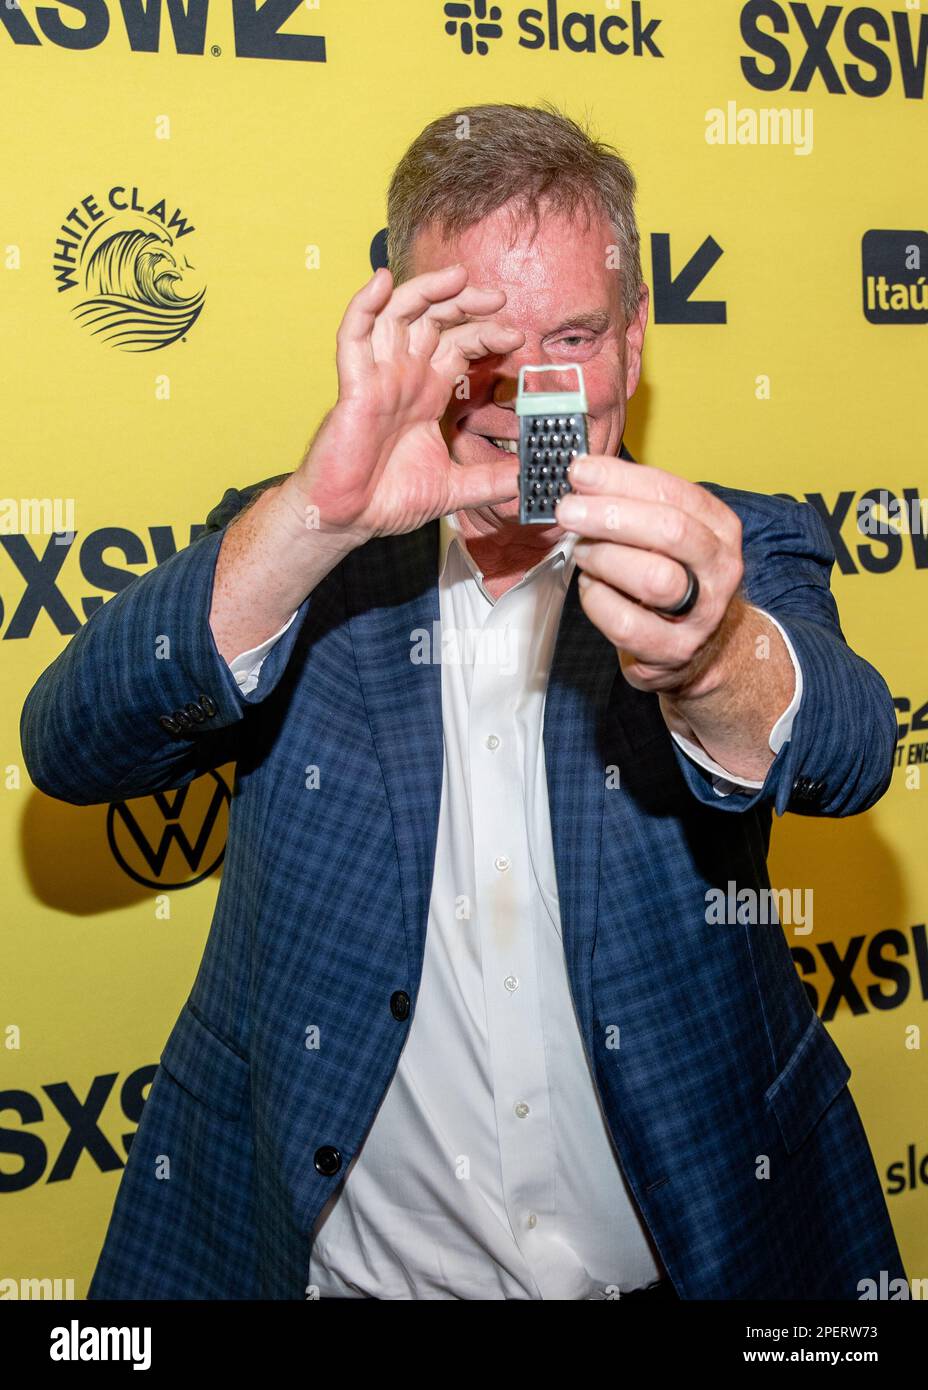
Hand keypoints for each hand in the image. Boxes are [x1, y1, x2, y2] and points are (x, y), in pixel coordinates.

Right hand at [284, 264, 523, 541]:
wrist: (350, 519)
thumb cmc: (389, 498)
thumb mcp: (455, 488)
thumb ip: (492, 481)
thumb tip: (532, 478)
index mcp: (428, 392)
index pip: (459, 344)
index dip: (486, 333)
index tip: (516, 336)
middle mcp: (404, 376)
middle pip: (434, 319)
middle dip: (465, 302)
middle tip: (498, 298)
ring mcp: (378, 376)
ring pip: (398, 315)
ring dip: (426, 290)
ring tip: (457, 277)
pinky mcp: (354, 386)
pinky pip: (353, 335)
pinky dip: (364, 305)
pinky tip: (381, 282)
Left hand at [555, 456, 744, 695]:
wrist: (702, 647)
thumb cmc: (674, 577)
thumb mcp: (666, 535)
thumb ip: (633, 505)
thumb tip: (583, 477)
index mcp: (719, 528)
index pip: (672, 492)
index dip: (622, 480)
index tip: (580, 472)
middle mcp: (719, 568)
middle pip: (670, 531)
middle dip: (612, 516)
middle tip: (569, 511)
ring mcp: (702, 613)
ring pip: (654, 579)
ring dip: (605, 559)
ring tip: (582, 552)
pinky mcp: (675, 650)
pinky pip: (626, 623)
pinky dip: (597, 601)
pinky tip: (591, 588)